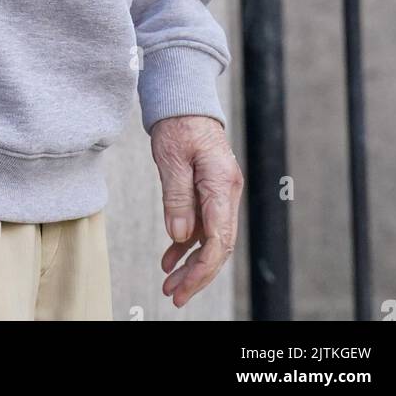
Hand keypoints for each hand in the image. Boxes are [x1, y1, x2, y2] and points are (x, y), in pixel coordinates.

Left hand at [150, 114, 242, 307]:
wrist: (185, 99)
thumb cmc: (179, 123)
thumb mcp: (172, 158)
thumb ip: (177, 197)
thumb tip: (179, 236)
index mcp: (221, 184)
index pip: (218, 239)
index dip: (202, 268)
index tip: (183, 286)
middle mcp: (226, 192)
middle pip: (219, 246)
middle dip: (198, 275)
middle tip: (175, 296)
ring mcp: (219, 193)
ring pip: (211, 240)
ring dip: (191, 264)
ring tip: (170, 284)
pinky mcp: (208, 192)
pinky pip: (201, 226)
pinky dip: (186, 245)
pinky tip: (169, 260)